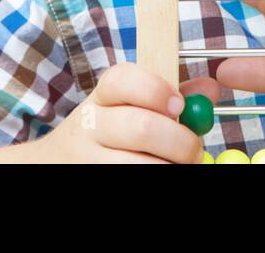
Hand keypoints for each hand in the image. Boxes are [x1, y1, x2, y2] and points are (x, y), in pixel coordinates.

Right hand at [28, 63, 220, 162]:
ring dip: (168, 168)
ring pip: (134, 165)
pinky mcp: (89, 179)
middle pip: (139, 127)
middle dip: (179, 141)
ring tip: (178, 167)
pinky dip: (156, 179)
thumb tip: (210, 89)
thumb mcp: (128, 107)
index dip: (156, 90)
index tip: (179, 106)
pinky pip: (129, 183)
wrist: (54, 164)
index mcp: (102, 96)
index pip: (122, 79)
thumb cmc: (107, 133)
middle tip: (195, 151)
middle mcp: (89, 125)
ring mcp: (86, 159)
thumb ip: (169, 96)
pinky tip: (160, 175)